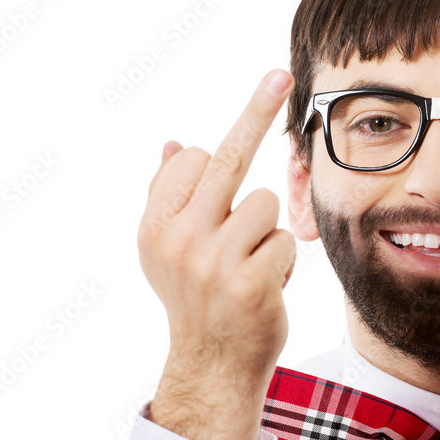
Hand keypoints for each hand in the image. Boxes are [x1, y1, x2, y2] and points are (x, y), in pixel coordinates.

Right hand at [136, 69, 296, 439]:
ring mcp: (212, 261)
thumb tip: (176, 143)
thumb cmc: (197, 300)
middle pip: (228, 158)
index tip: (259, 93)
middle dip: (256, 109)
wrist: (211, 366)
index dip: (223, 148)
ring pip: (267, 204)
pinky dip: (282, 263)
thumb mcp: (168, 252)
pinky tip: (263, 288)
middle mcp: (177, 239)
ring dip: (267, 233)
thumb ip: (170, 198)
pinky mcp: (249, 282)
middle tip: (281, 73)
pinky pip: (285, 242)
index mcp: (154, 226)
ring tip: (248, 265)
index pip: (196, 159)